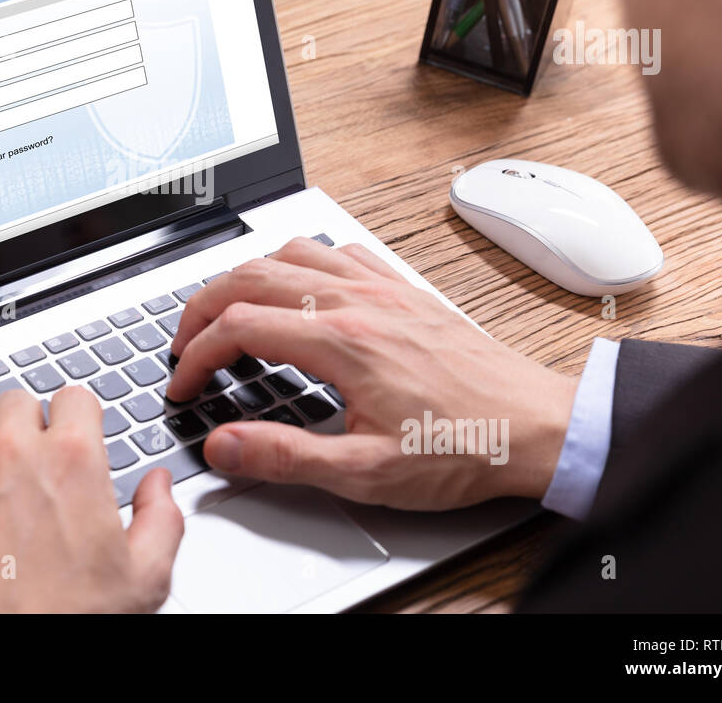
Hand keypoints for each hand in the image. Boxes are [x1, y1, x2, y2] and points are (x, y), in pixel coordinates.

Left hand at [0, 385, 183, 612]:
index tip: (76, 438)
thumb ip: (162, 519)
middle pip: (17, 403)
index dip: (79, 420)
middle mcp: (9, 454)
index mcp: (70, 460)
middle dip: (29, 429)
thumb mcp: (143, 580)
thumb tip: (158, 487)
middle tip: (36, 469)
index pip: (74, 397)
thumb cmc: (62, 625)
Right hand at [166, 238, 577, 509]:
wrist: (538, 426)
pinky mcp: (403, 289)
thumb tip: (224, 443)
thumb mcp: (366, 472)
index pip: (239, 326)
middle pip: (252, 276)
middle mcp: (359, 302)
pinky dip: (299, 260)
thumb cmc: (464, 447)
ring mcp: (382, 288)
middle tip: (184, 343)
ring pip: (290, 251)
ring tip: (226, 310)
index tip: (184, 383)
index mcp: (343, 342)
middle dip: (202, 306)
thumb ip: (285, 456)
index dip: (196, 354)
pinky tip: (299, 286)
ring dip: (245, 276)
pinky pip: (337, 249)